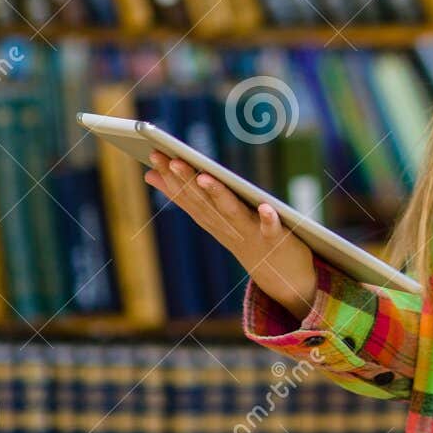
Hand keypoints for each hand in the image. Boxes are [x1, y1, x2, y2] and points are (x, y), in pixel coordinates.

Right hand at [144, 151, 317, 318]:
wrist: (282, 279)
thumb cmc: (246, 239)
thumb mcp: (215, 218)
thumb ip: (188, 197)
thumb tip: (149, 174)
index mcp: (213, 220)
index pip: (188, 196)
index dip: (170, 177)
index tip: (154, 153)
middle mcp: (227, 226)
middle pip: (204, 201)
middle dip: (187, 180)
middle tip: (171, 159)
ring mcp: (251, 233)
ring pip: (231, 211)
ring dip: (218, 195)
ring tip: (204, 176)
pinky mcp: (276, 239)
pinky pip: (272, 229)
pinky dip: (268, 219)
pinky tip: (266, 206)